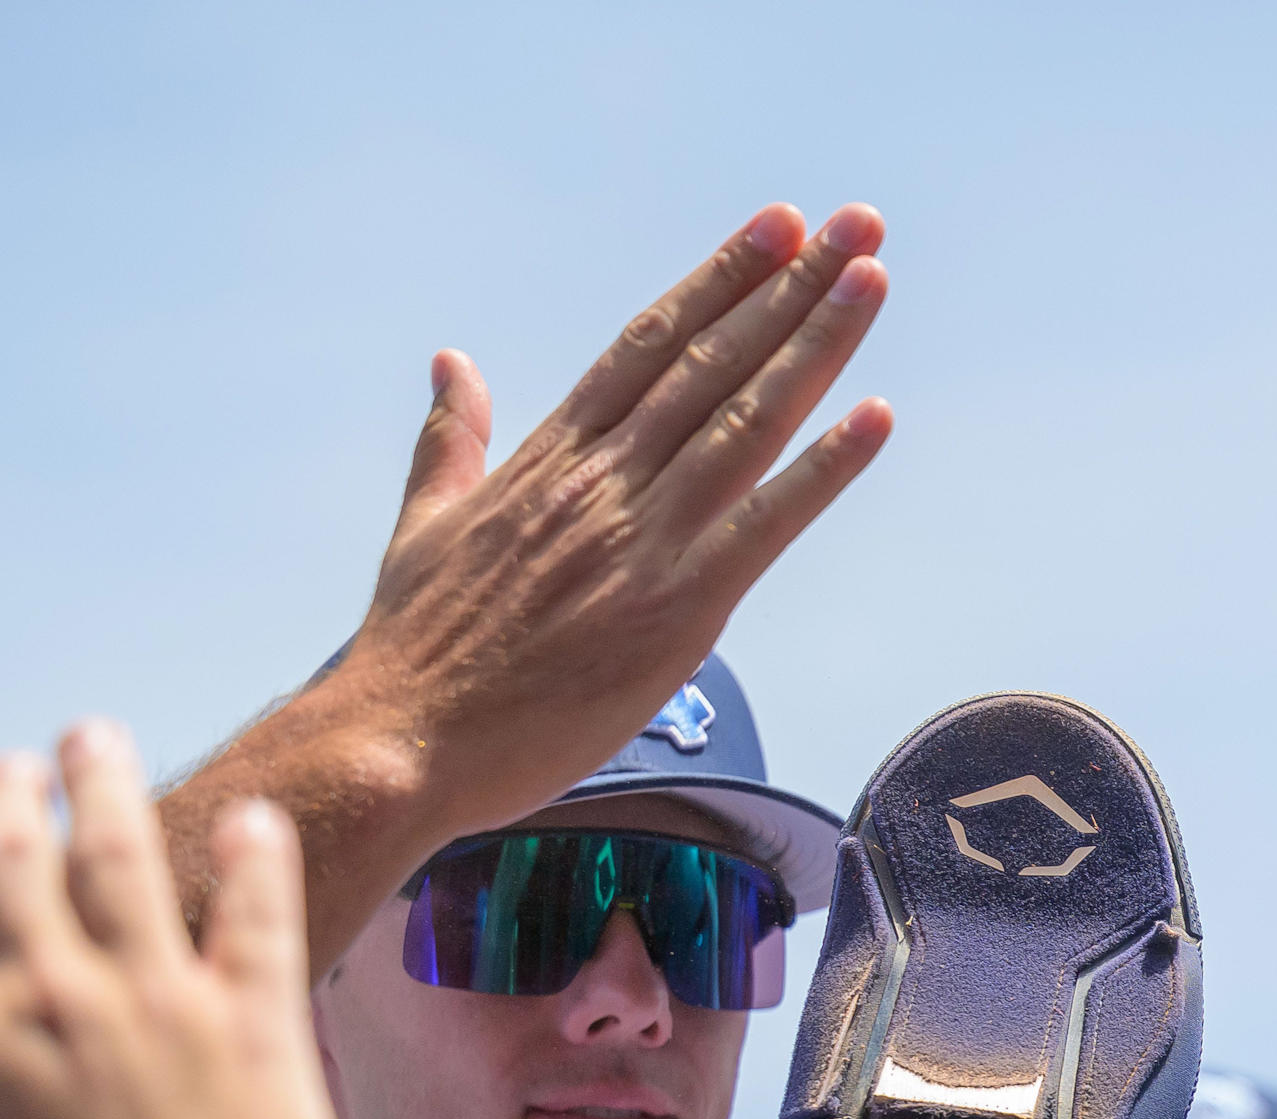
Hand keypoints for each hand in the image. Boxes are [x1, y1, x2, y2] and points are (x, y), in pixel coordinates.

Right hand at [0, 728, 345, 1118]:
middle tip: (15, 765)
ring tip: (97, 740)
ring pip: (119, 855)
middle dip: (5, 802)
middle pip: (9, 862)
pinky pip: (255, 912)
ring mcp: (152, 1001)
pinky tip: (259, 818)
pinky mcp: (255, 1022)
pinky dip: (254, 857)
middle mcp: (40, 1000)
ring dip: (104, 785)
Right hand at [320, 204, 896, 847]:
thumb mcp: (425, 521)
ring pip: (744, 420)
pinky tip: (875, 418)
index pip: (649, 344)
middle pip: (711, 361)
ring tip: (870, 278)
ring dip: (816, 346)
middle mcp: (602, 481)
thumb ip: (450, 439)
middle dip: (788, 286)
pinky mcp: (675, 610)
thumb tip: (451, 363)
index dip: (718, 280)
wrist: (401, 739)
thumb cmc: (416, 648)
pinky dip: (823, 470)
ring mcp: (641, 541)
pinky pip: (765, 525)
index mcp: (550, 456)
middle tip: (854, 221)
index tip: (773, 228)